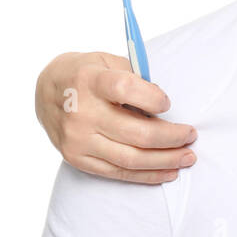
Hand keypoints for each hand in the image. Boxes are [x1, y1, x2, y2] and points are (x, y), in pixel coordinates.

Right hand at [35, 50, 197, 183]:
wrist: (45, 91)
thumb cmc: (87, 74)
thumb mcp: (107, 61)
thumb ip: (135, 78)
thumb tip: (163, 106)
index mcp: (90, 81)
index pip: (126, 90)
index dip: (153, 99)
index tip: (168, 103)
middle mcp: (81, 113)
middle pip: (136, 133)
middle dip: (172, 137)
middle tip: (191, 135)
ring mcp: (77, 139)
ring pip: (130, 158)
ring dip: (165, 160)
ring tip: (187, 157)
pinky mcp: (76, 158)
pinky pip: (118, 172)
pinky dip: (147, 175)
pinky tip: (168, 172)